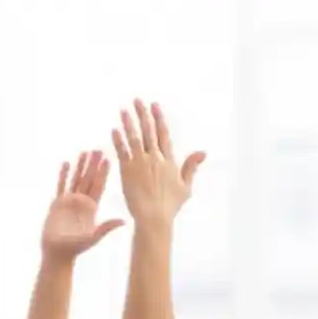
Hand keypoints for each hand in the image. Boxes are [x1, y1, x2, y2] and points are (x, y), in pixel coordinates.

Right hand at [41, 150, 125, 262]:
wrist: (57, 253)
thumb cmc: (75, 248)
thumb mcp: (93, 237)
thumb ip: (106, 227)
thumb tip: (123, 221)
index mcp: (91, 208)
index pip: (98, 186)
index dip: (103, 173)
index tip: (109, 159)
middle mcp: (82, 202)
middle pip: (88, 179)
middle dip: (93, 165)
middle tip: (98, 150)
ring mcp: (69, 201)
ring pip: (76, 179)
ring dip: (80, 166)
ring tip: (84, 152)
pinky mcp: (57, 204)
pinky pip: (61, 186)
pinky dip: (63, 175)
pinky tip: (66, 163)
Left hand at [111, 99, 205, 232]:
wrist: (154, 218)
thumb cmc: (170, 206)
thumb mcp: (186, 186)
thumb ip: (191, 167)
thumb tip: (203, 151)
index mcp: (169, 160)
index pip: (163, 134)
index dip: (158, 118)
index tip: (154, 105)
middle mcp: (155, 159)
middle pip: (148, 131)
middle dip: (143, 114)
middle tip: (137, 100)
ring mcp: (140, 164)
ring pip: (134, 138)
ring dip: (129, 123)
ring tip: (123, 109)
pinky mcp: (127, 171)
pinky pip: (122, 152)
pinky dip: (118, 140)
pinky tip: (114, 129)